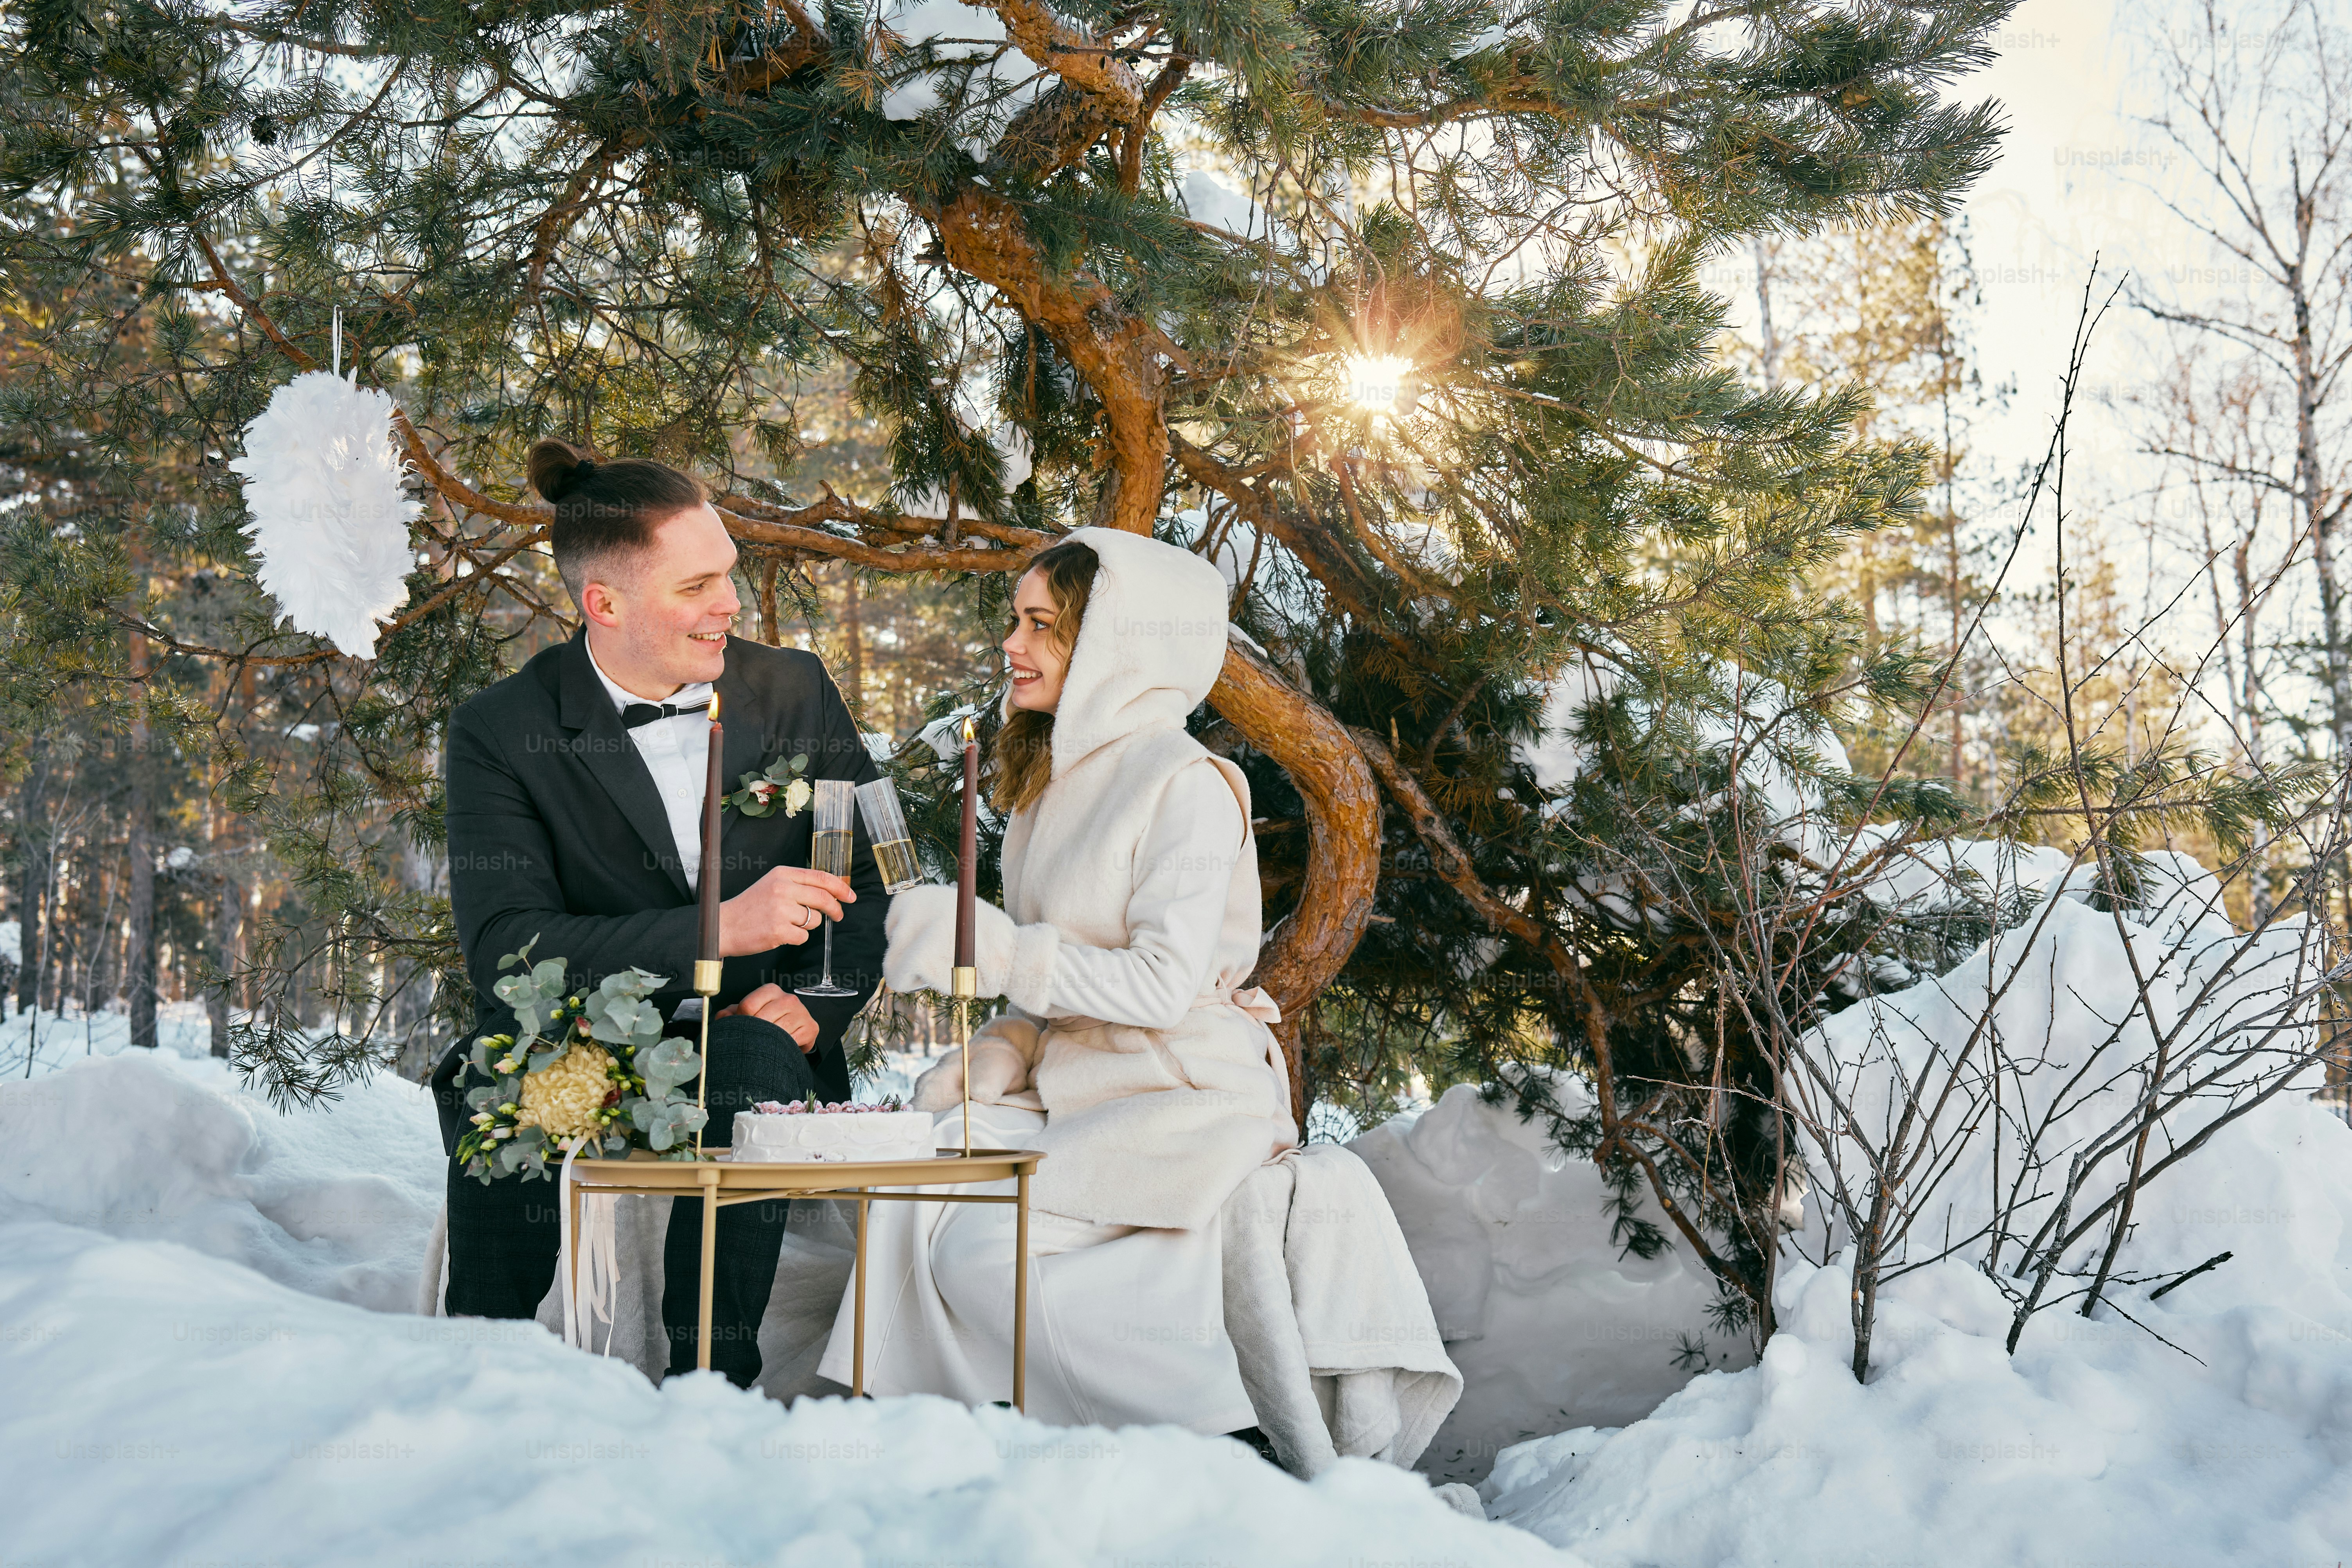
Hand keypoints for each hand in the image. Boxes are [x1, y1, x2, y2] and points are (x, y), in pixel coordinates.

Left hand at [718, 983, 819, 1051]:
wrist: (796, 1031)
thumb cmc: (769, 1021)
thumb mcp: (749, 1014)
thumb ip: (731, 1014)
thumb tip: (723, 1017)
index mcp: (770, 990)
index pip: (748, 1006)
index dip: (740, 1021)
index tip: (742, 1029)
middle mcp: (787, 998)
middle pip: (761, 1020)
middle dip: (753, 1034)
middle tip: (752, 1041)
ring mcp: (801, 1012)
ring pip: (776, 1033)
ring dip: (767, 1043)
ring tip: (765, 1045)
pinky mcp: (810, 1027)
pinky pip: (790, 1042)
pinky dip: (782, 1049)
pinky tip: (780, 1048)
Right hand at [720, 865, 853, 954]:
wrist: (724, 925)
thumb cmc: (750, 907)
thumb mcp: (772, 884)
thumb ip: (798, 885)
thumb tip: (829, 892)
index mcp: (782, 874)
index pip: (821, 877)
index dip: (840, 887)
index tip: (850, 896)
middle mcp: (782, 889)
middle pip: (823, 898)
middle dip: (835, 909)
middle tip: (838, 915)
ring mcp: (781, 910)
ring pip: (814, 919)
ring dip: (808, 925)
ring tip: (788, 924)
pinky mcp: (778, 930)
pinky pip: (803, 936)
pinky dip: (796, 938)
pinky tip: (781, 934)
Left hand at [883, 885, 1060, 1012]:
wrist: (1012, 957)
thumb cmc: (988, 938)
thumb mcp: (957, 910)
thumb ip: (933, 914)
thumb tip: (914, 925)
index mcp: (918, 895)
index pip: (895, 920)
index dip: (910, 937)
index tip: (926, 945)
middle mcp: (911, 908)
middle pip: (893, 941)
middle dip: (910, 955)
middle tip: (937, 958)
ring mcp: (911, 932)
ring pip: (892, 962)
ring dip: (913, 971)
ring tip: (942, 966)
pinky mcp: (915, 957)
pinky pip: (897, 979)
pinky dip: (915, 983)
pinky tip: (939, 976)